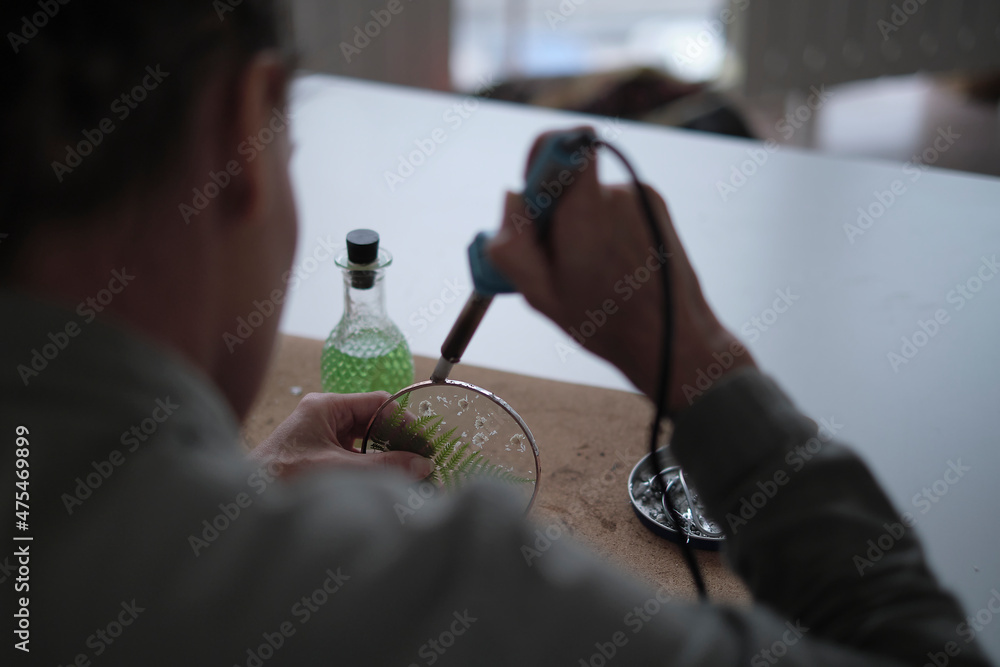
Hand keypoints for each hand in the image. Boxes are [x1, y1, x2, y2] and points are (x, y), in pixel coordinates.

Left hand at [249, 392, 435, 479]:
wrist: (246, 501)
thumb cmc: (283, 478)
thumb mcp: (338, 469)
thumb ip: (382, 466)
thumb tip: (421, 464)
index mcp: (327, 406)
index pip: (378, 402)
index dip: (404, 421)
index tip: (424, 443)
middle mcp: (325, 415)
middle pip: (374, 421)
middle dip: (398, 442)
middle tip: (423, 461)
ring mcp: (321, 435)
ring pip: (366, 439)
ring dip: (386, 456)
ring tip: (410, 474)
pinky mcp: (319, 454)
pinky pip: (354, 455)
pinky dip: (371, 466)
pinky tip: (386, 481)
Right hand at [487, 127, 755, 413]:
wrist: (673, 340)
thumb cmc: (604, 322)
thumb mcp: (539, 293)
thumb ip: (512, 241)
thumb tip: (511, 196)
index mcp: (585, 209)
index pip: (561, 144)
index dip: (540, 159)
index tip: (533, 195)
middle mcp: (617, 192)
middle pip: (567, 178)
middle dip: (552, 210)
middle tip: (556, 258)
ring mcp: (642, 195)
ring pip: (590, 195)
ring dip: (580, 224)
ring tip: (591, 271)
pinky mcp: (656, 205)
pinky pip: (614, 204)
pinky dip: (604, 228)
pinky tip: (612, 266)